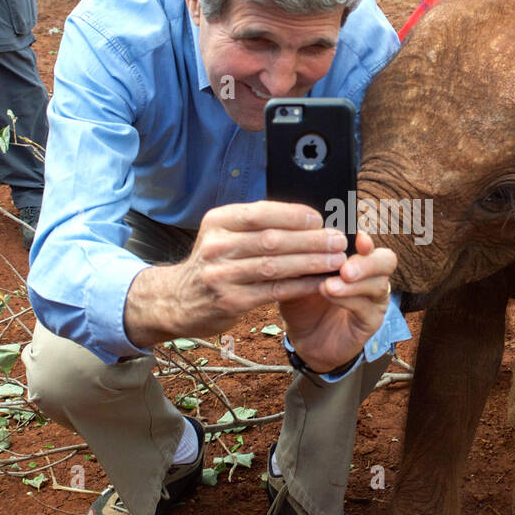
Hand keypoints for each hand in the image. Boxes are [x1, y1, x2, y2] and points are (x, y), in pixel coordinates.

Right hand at [123, 202, 347, 348]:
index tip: (319, 218)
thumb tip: (306, 217)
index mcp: (218, 222)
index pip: (260, 213)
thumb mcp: (222, 235)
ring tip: (337, 260)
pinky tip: (320, 283)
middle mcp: (217, 246)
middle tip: (338, 240)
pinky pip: (274, 291)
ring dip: (311, 263)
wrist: (177, 300)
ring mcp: (222, 275)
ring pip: (276, 266)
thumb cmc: (213, 263)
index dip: (293, 215)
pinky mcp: (231, 301)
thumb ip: (256, 226)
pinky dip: (301, 286)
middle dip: (311, 240)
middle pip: (272, 240)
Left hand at [278, 230, 395, 372]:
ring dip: (353, 284)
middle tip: (344, 268)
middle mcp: (372, 275)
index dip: (364, 239)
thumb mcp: (299, 277)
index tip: (356, 238)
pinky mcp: (372, 321)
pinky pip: (367, 308)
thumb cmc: (303, 301)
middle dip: (366, 262)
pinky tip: (330, 296)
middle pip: (386, 260)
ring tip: (328, 286)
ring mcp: (375, 299)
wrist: (303, 338)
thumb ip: (306, 260)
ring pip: (378, 285)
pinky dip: (348, 300)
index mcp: (356, 258)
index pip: (368, 243)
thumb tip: (303, 238)